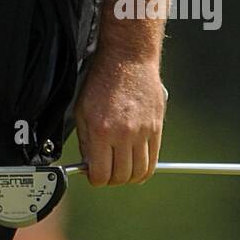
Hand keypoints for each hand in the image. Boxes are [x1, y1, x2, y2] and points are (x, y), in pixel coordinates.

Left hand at [73, 52, 167, 185]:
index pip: (101, 174)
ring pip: (140, 173)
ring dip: (129, 177)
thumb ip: (86, 140)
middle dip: (112, 179)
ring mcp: (142, 132)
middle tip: (107, 172)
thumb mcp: (82, 110)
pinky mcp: (156, 128)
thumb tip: (89, 165)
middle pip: (122, 177)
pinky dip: (145, 169)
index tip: (94, 175)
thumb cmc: (102, 81)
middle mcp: (124, 134)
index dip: (96, 179)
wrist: (127, 60)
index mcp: (101, 130)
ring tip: (122, 169)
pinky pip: (154, 160)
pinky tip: (136, 165)